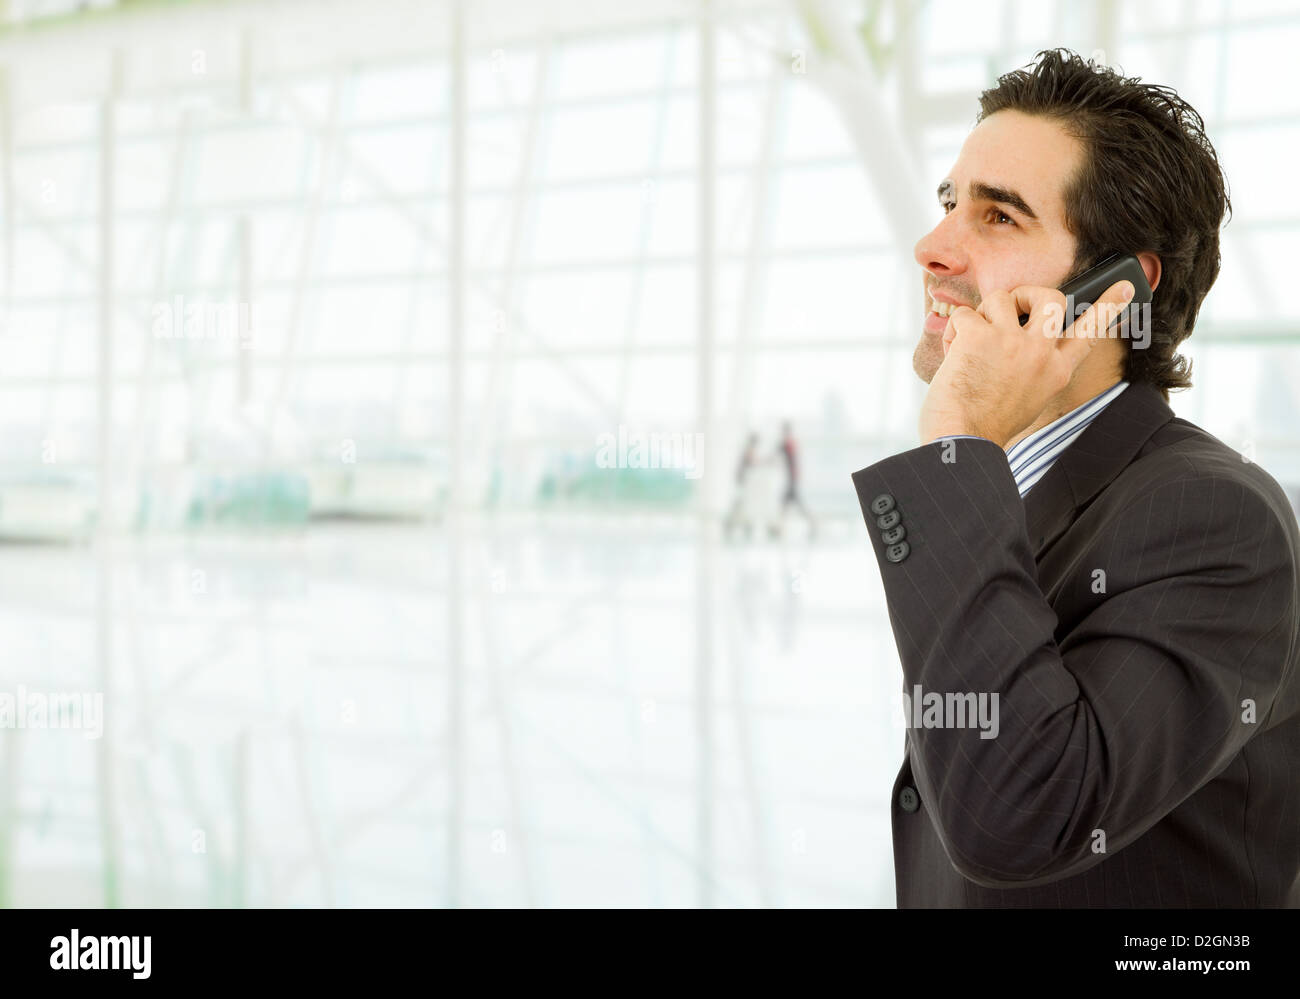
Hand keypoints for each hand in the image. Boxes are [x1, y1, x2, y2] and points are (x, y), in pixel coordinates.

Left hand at [918, 279, 1134, 447]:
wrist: (963, 441)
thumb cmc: (986, 425)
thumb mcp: (1029, 397)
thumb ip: (1034, 367)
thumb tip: (1019, 334)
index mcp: (1057, 372)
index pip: (1091, 333)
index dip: (1109, 306)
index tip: (1125, 288)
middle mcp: (1041, 354)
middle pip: (1051, 299)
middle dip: (1027, 293)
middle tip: (1009, 305)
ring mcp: (1012, 342)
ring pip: (1002, 298)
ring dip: (982, 313)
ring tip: (970, 340)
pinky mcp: (980, 336)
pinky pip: (965, 314)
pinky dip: (954, 331)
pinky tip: (952, 352)